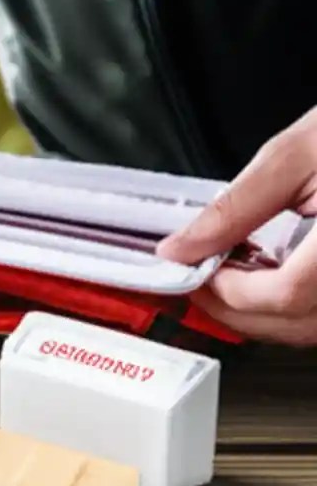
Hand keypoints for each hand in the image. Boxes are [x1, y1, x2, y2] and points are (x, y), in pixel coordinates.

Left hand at [157, 105, 316, 345]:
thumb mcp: (293, 156)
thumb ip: (234, 209)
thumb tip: (182, 249)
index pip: (285, 293)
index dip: (229, 291)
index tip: (194, 270)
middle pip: (296, 324)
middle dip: (235, 309)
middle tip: (199, 280)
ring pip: (311, 329)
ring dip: (260, 314)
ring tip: (229, 276)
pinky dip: (289, 309)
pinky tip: (267, 278)